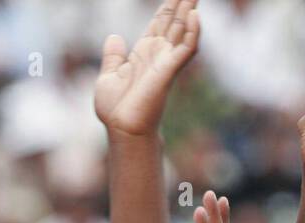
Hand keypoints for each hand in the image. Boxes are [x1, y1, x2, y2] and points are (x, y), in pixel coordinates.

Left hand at [95, 0, 198, 137]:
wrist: (121, 129)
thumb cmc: (115, 109)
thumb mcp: (108, 75)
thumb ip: (113, 56)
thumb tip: (114, 36)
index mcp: (145, 52)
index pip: (161, 22)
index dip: (169, 5)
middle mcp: (159, 54)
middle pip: (175, 20)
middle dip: (183, 2)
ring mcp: (166, 61)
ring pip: (184, 29)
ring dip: (191, 10)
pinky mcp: (170, 70)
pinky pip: (186, 47)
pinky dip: (193, 31)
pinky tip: (195, 15)